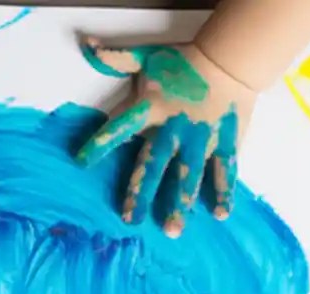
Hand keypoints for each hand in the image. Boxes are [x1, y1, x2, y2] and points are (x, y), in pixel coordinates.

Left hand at [76, 39, 255, 235]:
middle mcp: (173, 128)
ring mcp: (201, 138)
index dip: (100, 143)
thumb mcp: (147, 56)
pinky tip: (219, 215)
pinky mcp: (226, 141)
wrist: (229, 58)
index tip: (80, 161)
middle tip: (130, 220)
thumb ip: (116, 58)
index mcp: (151, 108)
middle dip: (140, 193)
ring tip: (172, 230)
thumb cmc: (184, 61)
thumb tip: (86, 46)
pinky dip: (224, 191)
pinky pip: (225, 170)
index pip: (120, 127)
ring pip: (188, 175)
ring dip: (180, 204)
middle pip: (153, 164)